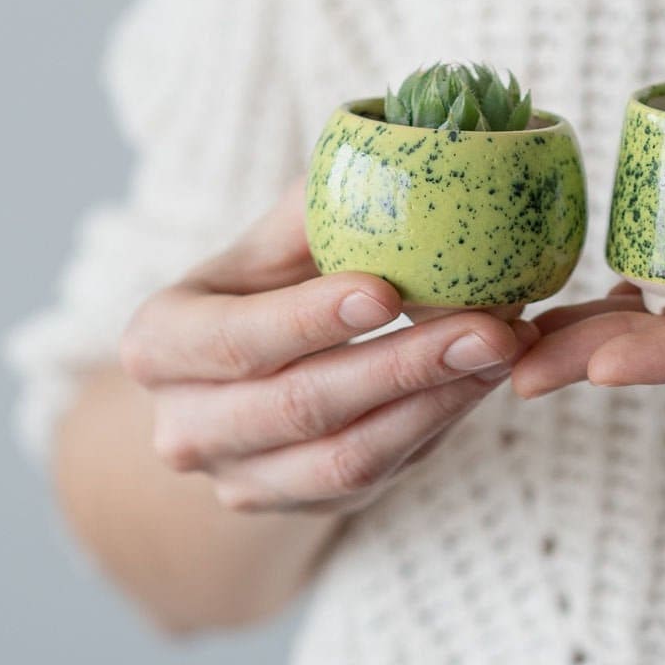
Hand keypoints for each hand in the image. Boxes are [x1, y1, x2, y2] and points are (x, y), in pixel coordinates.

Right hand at [119, 183, 537, 511]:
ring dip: (437, 402)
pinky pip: (379, 476)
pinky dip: (438, 426)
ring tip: (505, 348)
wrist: (243, 381)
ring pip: (347, 457)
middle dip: (403, 364)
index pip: (234, 339)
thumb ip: (314, 209)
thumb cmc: (266, 287)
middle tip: (490, 325)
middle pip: (300, 405)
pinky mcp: (300, 508)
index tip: (386, 290)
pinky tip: (486, 379)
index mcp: (159, 344)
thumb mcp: (269, 244)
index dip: (309, 320)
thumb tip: (394, 156)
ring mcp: (241, 480)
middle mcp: (185, 427)